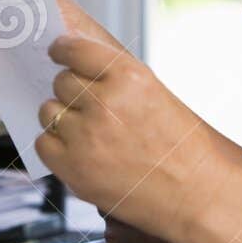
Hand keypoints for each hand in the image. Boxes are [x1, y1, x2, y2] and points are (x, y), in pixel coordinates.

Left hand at [35, 35, 229, 242]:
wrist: (197, 193)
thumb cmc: (182, 146)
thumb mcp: (155, 94)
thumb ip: (115, 77)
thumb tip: (76, 63)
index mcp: (129, 77)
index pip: (75, 49)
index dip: (63, 50)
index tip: (58, 52)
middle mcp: (105, 103)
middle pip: (61, 81)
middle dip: (71, 90)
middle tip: (89, 105)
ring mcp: (87, 138)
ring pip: (49, 111)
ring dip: (62, 117)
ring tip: (87, 131)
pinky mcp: (74, 169)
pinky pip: (44, 143)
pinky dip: (56, 146)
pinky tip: (79, 151)